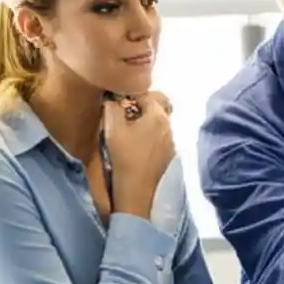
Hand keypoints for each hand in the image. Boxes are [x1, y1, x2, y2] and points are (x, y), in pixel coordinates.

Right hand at [103, 91, 174, 218]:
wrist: (136, 190)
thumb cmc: (124, 156)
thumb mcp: (112, 128)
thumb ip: (112, 106)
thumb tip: (113, 98)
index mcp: (158, 115)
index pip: (147, 94)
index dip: (131, 96)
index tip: (119, 105)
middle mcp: (169, 126)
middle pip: (156, 107)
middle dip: (141, 108)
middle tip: (123, 118)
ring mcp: (171, 142)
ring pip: (158, 123)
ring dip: (145, 123)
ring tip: (128, 133)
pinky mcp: (169, 156)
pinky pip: (159, 138)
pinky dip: (149, 137)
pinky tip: (137, 147)